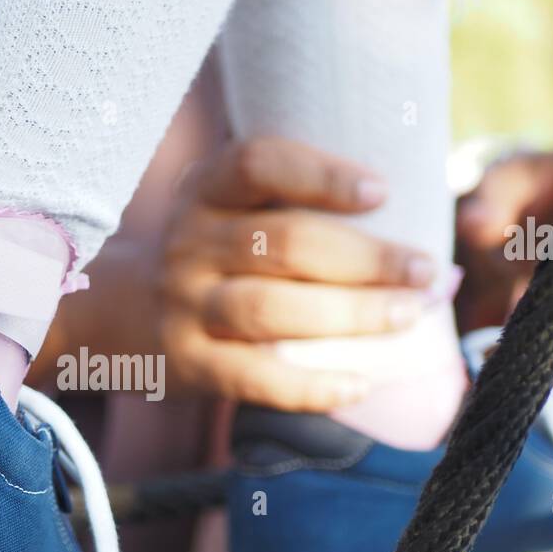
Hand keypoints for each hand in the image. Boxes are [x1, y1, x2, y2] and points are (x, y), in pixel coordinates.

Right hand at [157, 136, 434, 411]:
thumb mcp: (229, 211)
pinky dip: (311, 386)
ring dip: (350, 315)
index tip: (382, 191)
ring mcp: (185, 306)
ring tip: (407, 316)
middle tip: (425, 271)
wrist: (123, 314)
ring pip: (270, 310)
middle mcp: (190, 244)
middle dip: (365, 258)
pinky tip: (360, 383)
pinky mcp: (190, 363)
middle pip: (284, 245)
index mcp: (206, 192)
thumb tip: (428, 248)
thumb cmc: (213, 256)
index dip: (321, 175)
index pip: (257, 165)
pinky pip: (254, 378)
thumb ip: (298, 208)